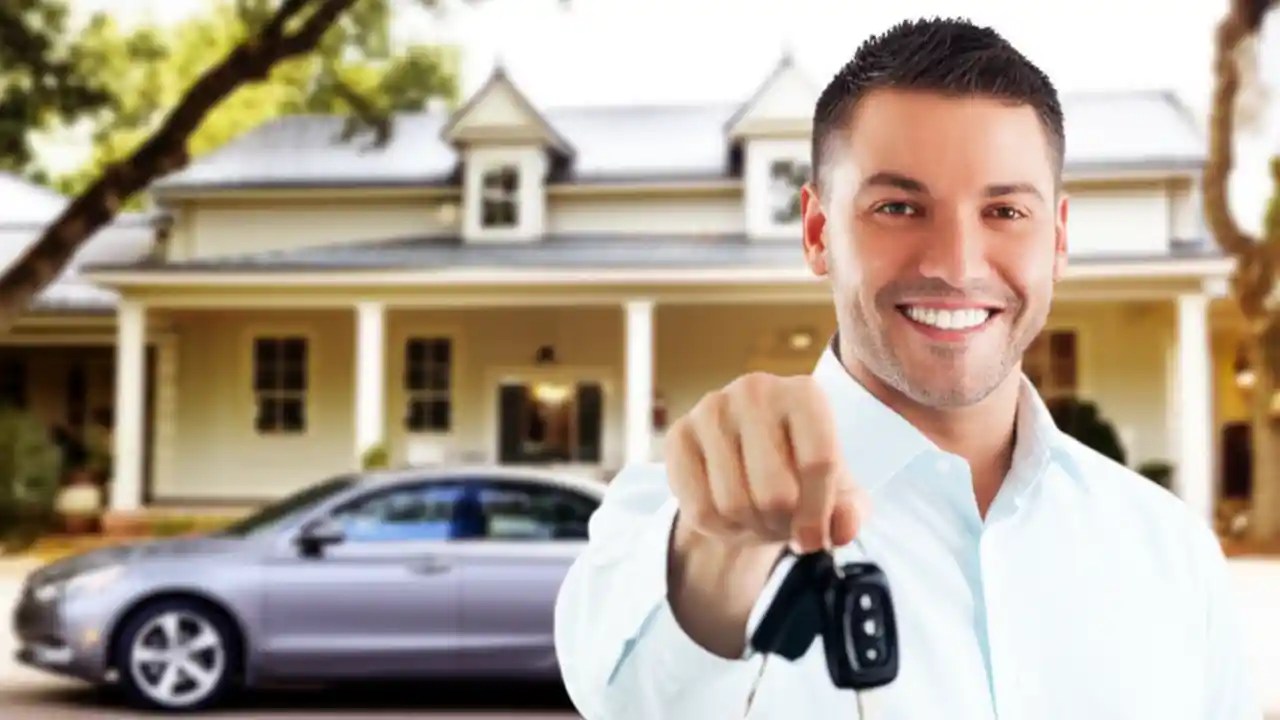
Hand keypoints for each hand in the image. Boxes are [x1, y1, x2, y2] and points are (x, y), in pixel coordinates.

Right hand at [665, 372, 867, 554]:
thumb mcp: (838, 490)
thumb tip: (842, 531)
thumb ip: (851, 511)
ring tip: (759, 520)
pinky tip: (729, 517)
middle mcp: (756, 390)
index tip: (815, 540)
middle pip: (774, 492)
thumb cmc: (800, 469)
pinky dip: (718, 529)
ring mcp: (711, 409)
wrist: (748, 453)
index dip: (818, 516)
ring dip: (750, 529)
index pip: (818, 463)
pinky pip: (698, 507)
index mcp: (805, 394)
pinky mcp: (678, 433)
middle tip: (783, 526)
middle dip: (781, 526)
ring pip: (733, 504)